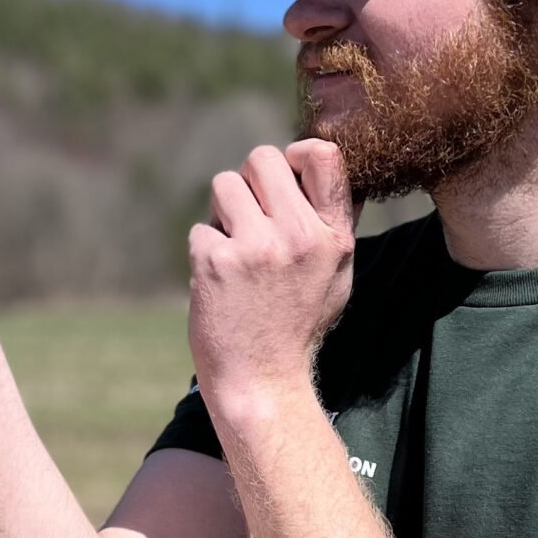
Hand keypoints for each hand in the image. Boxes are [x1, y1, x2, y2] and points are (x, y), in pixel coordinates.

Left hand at [187, 141, 356, 421]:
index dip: (295, 154)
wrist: (264, 383)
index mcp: (334, 237)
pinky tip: (220, 284)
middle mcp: (299, 236)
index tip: (285, 176)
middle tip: (249, 220)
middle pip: (262, 158)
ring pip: (224, 185)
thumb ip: (330, 223)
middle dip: (249, 183)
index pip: (323, 155)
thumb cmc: (298, 327)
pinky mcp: (216, 262)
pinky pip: (201, 229)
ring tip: (235, 252)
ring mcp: (257, 248)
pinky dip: (204, 253)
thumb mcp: (336, 275)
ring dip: (222, 214)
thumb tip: (316, 165)